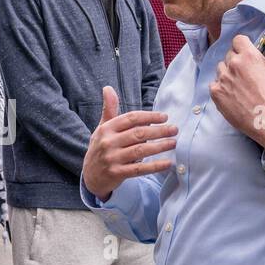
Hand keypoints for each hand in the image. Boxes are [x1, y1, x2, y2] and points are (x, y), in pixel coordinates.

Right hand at [82, 85, 177, 200]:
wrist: (90, 175)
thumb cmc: (100, 148)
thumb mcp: (102, 128)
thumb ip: (109, 109)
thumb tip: (108, 88)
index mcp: (107, 128)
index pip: (131, 118)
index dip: (149, 116)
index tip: (164, 117)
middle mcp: (108, 142)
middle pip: (138, 134)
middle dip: (159, 131)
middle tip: (174, 129)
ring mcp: (112, 159)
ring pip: (140, 150)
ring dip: (160, 146)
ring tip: (173, 143)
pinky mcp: (117, 173)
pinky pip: (139, 169)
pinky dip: (155, 166)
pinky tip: (167, 163)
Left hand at [209, 35, 264, 150]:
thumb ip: (264, 60)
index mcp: (249, 56)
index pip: (238, 40)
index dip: (240, 46)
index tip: (243, 52)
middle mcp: (234, 64)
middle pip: (229, 55)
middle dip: (235, 61)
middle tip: (242, 73)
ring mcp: (223, 77)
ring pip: (220, 68)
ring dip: (227, 74)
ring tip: (236, 86)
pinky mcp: (216, 91)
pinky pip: (214, 84)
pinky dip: (220, 87)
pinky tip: (230, 95)